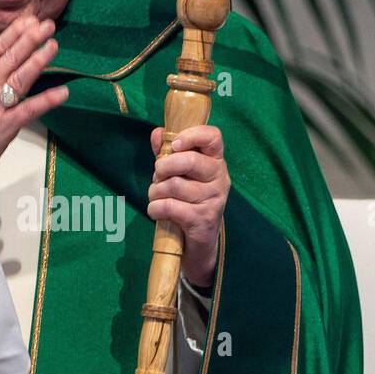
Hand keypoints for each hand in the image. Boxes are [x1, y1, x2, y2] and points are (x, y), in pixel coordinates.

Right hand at [0, 14, 68, 174]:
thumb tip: (13, 52)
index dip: (14, 33)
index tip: (30, 20)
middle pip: (9, 59)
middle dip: (29, 39)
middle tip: (46, 25)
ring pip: (19, 78)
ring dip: (38, 60)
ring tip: (53, 46)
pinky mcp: (4, 125)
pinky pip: (29, 109)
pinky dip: (46, 99)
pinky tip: (62, 92)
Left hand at [147, 125, 230, 287]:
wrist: (199, 240)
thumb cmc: (187, 199)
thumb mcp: (178, 173)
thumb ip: (167, 152)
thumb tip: (157, 133)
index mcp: (215, 161)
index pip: (213, 137)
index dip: (192, 135)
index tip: (175, 144)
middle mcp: (219, 178)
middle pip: (190, 160)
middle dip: (163, 167)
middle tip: (158, 175)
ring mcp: (214, 199)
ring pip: (174, 185)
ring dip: (156, 191)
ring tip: (158, 196)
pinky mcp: (203, 219)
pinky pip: (170, 206)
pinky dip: (155, 208)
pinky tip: (157, 211)